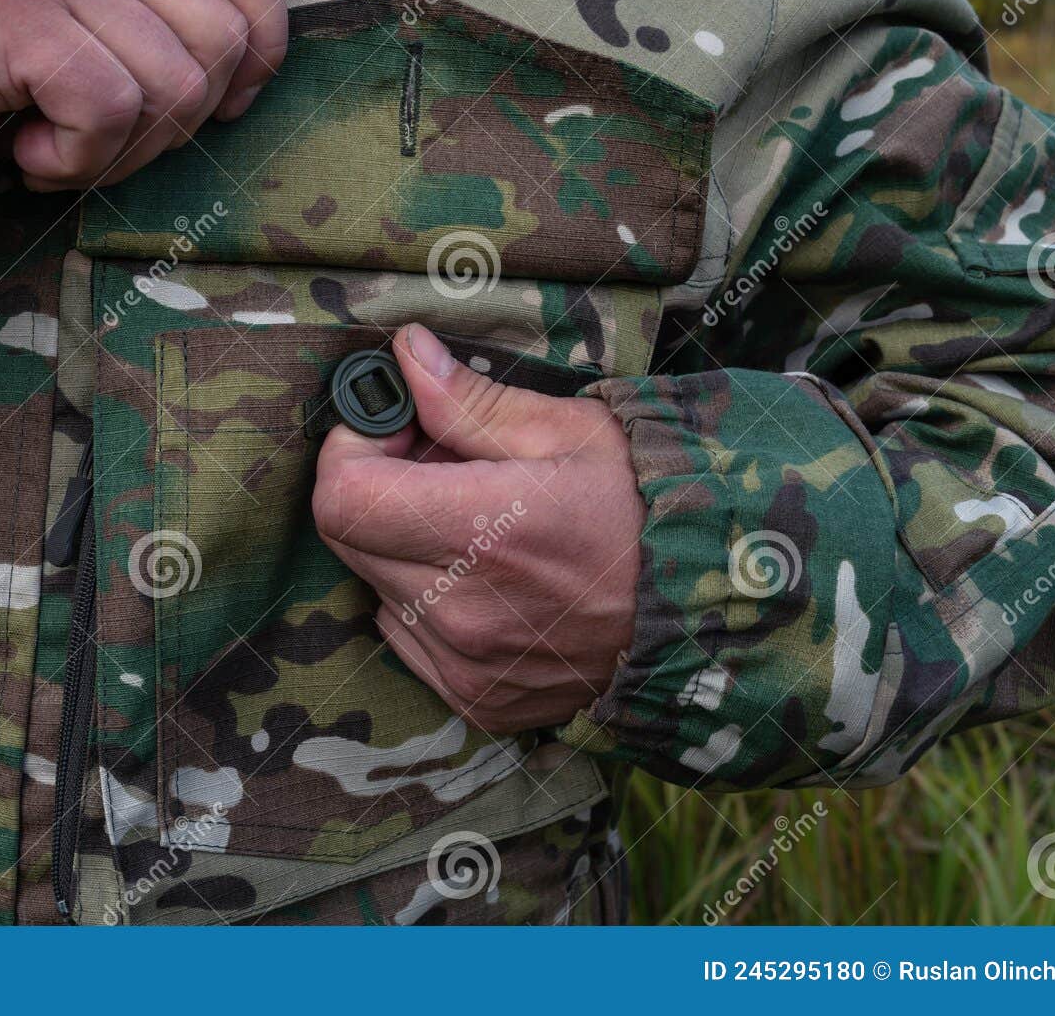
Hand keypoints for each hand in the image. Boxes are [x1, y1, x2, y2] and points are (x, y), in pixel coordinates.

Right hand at [0, 0, 286, 188]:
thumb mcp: (68, 4)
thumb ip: (142, 14)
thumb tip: (235, 80)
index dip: (264, 40)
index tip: (228, 100)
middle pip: (222, 40)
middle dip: (181, 124)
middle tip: (113, 142)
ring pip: (173, 88)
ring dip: (123, 154)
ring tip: (61, 150)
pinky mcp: (24, 18)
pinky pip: (110, 113)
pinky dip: (79, 160)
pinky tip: (33, 155)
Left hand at [312, 325, 643, 734]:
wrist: (713, 608)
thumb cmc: (647, 505)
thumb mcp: (568, 431)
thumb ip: (469, 401)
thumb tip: (405, 356)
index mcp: (486, 530)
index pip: (341, 500)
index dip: (351, 452)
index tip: (394, 432)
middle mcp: (465, 609)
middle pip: (350, 540)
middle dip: (379, 490)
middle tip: (443, 468)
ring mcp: (468, 664)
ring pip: (376, 587)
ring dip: (402, 548)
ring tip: (474, 526)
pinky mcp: (475, 698)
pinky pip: (407, 637)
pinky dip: (425, 602)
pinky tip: (485, 579)